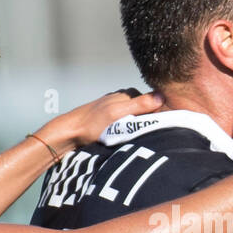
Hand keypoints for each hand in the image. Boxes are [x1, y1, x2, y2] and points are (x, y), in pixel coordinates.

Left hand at [38, 89, 163, 154]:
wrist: (71, 133)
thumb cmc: (91, 124)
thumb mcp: (117, 113)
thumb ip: (139, 105)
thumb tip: (161, 96)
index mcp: (129, 93)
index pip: (154, 102)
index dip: (159, 115)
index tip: (161, 128)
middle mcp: (126, 99)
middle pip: (148, 111)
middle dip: (150, 122)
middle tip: (148, 136)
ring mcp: (120, 109)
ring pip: (139, 119)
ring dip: (141, 128)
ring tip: (137, 138)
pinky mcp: (115, 120)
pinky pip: (131, 125)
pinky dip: (132, 132)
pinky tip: (129, 138)